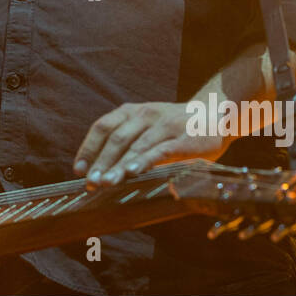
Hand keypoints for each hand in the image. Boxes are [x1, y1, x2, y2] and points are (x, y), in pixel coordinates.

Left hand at [72, 102, 229, 187]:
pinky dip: (145, 161)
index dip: (89, 148)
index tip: (79, 170)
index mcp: (132, 111)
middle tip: (91, 183)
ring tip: (106, 183)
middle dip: (101, 162)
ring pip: (136, 146)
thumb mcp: (148, 126)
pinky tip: (133, 172)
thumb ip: (128, 142)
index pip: (103, 127)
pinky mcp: (184, 139)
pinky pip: (161, 150)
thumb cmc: (175, 127)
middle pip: (116, 138)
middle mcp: (146, 115)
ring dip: (119, 166)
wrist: (216, 114)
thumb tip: (101, 171)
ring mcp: (165, 125)